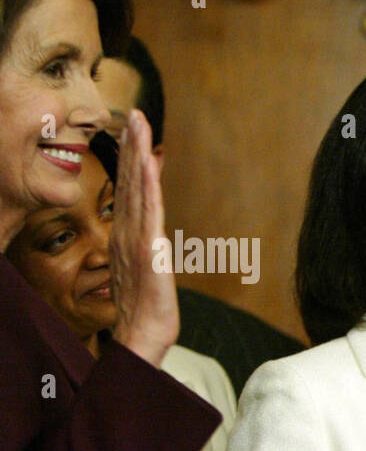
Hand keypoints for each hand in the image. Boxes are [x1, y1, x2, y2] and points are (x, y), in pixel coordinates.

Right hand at [110, 109, 177, 367]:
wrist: (144, 336)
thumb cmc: (146, 309)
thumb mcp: (147, 272)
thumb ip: (146, 249)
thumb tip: (152, 236)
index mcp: (128, 236)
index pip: (129, 190)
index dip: (131, 160)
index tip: (133, 131)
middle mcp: (128, 233)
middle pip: (130, 182)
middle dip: (132, 147)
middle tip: (135, 113)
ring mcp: (137, 240)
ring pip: (137, 190)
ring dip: (138, 156)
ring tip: (138, 125)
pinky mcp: (149, 252)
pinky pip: (149, 213)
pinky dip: (148, 187)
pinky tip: (149, 164)